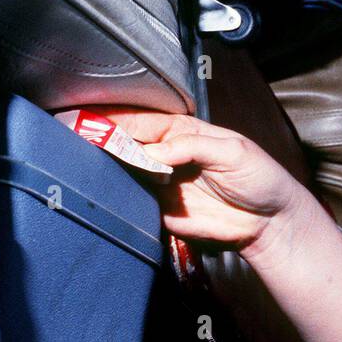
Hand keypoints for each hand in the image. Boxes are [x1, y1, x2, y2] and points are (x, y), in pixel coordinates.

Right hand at [84, 108, 312, 259]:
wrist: (270, 222)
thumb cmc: (259, 177)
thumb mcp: (233, 152)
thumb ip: (193, 146)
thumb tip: (153, 151)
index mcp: (184, 132)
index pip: (142, 122)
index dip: (115, 120)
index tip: (87, 120)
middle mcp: (166, 155)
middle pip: (126, 144)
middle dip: (100, 140)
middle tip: (71, 138)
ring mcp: (161, 183)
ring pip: (123, 172)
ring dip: (101, 167)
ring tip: (75, 160)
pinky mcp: (160, 210)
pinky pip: (133, 202)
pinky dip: (116, 197)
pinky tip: (98, 189)